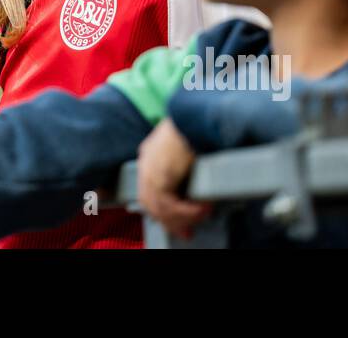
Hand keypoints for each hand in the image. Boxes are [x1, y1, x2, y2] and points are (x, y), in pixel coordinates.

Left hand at [135, 119, 210, 239]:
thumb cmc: (195, 124)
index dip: (162, 210)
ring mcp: (150, 171)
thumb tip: (195, 183)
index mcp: (150, 154)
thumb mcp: (184, 145)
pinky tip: (201, 210)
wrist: (194, 114)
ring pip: (160, 208)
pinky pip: (170, 205)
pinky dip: (186, 212)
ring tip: (201, 217)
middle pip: (151, 203)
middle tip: (187, 231)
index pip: (149, 191)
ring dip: (182, 218)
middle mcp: (146, 164)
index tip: (177, 221)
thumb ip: (184, 164)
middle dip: (170, 221)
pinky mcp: (160, 176)